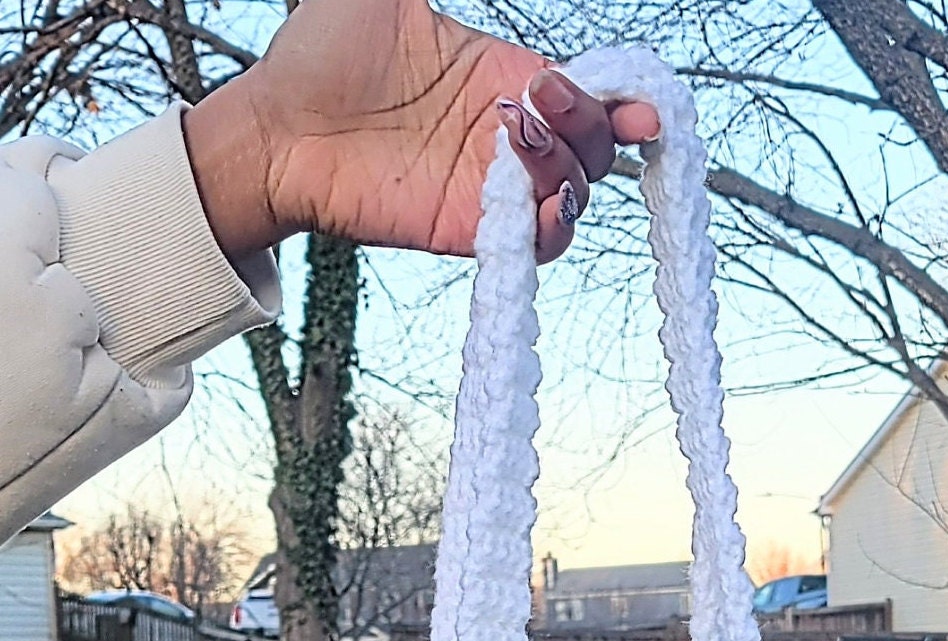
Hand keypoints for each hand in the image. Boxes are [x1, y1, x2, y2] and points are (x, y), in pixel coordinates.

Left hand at [183, 0, 658, 263]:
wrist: (275, 127)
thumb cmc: (319, 56)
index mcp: (502, 75)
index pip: (585, 92)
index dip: (619, 97)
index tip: (637, 102)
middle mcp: (505, 136)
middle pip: (591, 147)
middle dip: (590, 124)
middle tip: (541, 98)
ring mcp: (489, 187)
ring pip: (572, 194)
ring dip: (567, 167)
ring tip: (517, 134)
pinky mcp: (468, 230)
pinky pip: (534, 243)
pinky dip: (547, 223)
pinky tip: (530, 193)